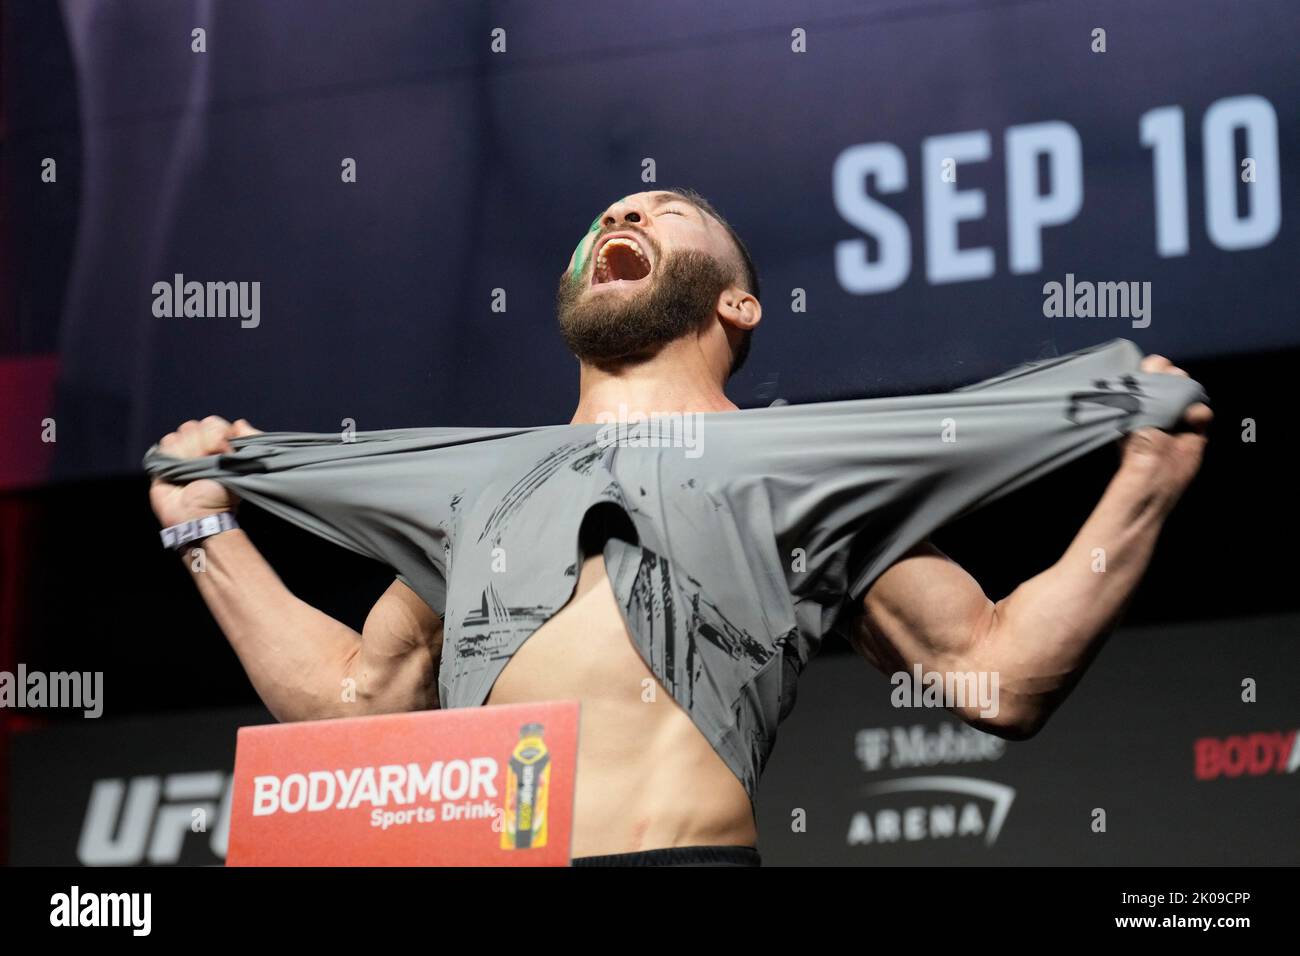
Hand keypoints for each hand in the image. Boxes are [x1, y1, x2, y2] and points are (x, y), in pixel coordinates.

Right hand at [149, 416, 261, 526]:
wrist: (201, 515)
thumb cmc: (224, 495)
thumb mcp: (245, 467)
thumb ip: (250, 441)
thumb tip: (239, 423)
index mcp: (218, 444)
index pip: (212, 423)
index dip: (218, 436)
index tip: (225, 452)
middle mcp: (198, 446)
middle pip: (194, 426)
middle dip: (203, 445)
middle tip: (208, 465)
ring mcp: (180, 453)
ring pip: (179, 435)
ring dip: (188, 454)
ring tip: (193, 473)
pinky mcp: (163, 461)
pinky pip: (165, 445)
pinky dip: (173, 457)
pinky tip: (178, 473)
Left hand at [1119, 355, 1211, 504]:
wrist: (1155, 468)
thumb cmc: (1136, 440)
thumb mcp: (1130, 410)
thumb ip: (1140, 384)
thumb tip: (1153, 363)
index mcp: (1137, 397)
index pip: (1151, 369)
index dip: (1155, 366)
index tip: (1153, 369)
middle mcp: (1158, 402)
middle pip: (1172, 374)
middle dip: (1171, 376)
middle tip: (1166, 385)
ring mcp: (1178, 413)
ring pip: (1189, 388)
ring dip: (1184, 392)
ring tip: (1176, 407)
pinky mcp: (1195, 426)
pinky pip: (1202, 409)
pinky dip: (1197, 413)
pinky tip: (1189, 422)